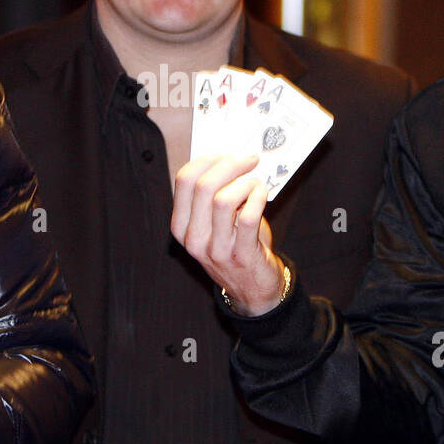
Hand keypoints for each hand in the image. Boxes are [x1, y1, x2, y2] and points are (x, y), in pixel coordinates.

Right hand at [171, 154, 286, 316]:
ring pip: (223, 199)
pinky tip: (262, 195)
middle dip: (229, 165)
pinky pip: (249, 217)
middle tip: (248, 160)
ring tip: (256, 183)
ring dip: (245, 183)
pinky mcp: (241, 255)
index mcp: (181, 225)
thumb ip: (215, 195)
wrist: (252, 289)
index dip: (207, 160)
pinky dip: (258, 198)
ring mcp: (215, 249)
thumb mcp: (214, 223)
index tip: (226, 154)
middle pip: (203, 186)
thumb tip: (231, 158)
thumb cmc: (235, 246)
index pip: (184, 180)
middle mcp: (193, 238)